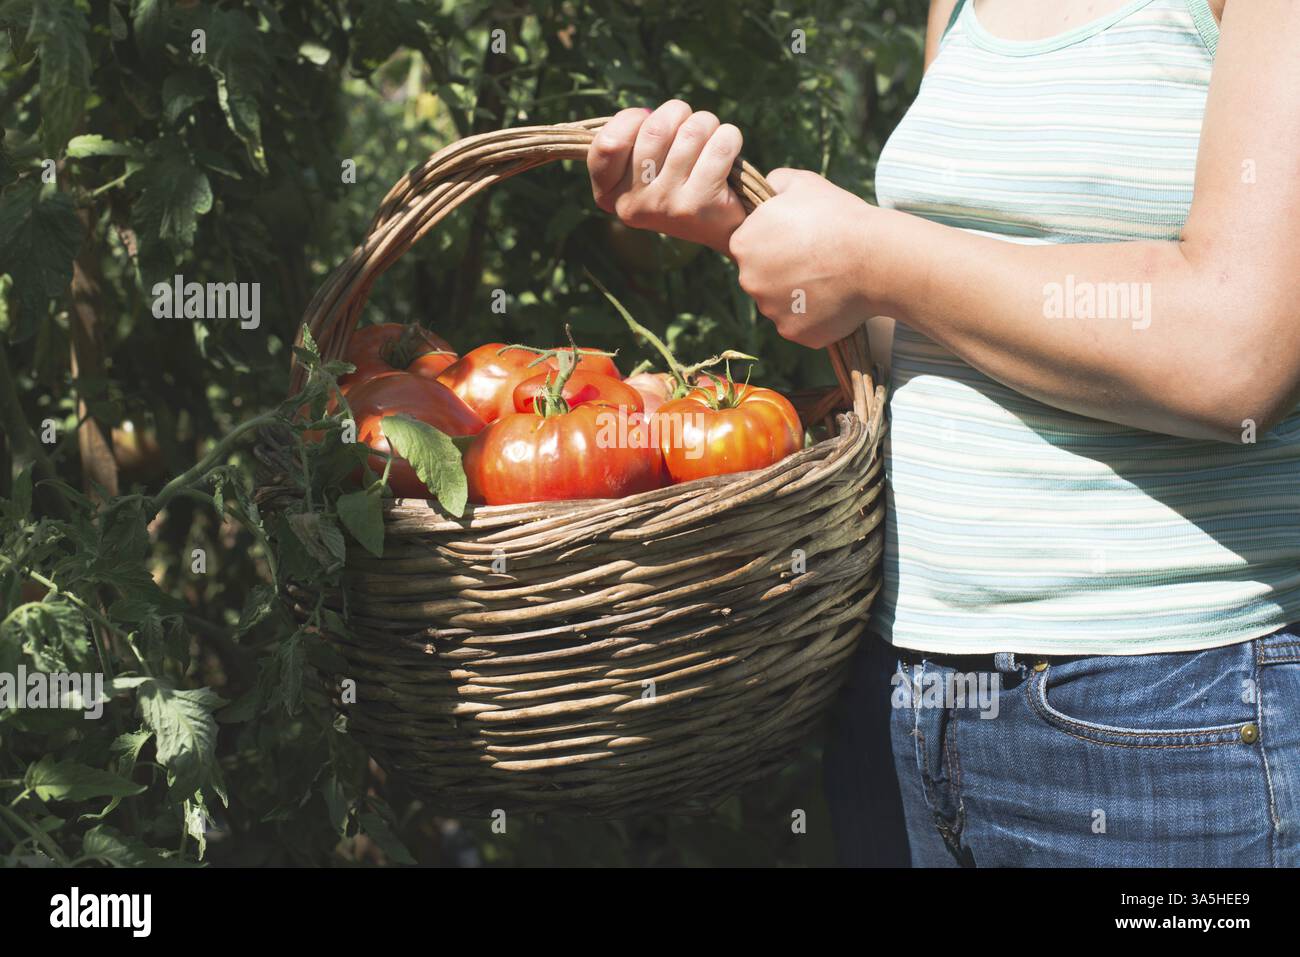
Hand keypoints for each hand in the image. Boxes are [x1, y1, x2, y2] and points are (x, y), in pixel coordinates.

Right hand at [587, 100, 746, 252]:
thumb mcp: (641, 165)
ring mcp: (664, 206)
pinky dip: (730, 137)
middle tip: (688, 130)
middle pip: (655, 128)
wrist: (719, 227)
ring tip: (709, 141)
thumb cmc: (677, 182)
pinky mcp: (698, 205)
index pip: (609, 141)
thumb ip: (631, 138)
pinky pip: (720, 145)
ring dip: (707, 124)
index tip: (648, 126)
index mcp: (610, 195)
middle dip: (678, 115)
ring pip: (691, 132)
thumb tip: (646, 114)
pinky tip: (728, 151)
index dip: (632, 120)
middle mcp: (633, 204)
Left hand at [728, 168, 877, 348]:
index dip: (775, 242)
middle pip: (761, 277)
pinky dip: (814, 316)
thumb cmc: (838, 216)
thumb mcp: (802, 184)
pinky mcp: (793, 332)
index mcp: (743, 244)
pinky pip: (800, 324)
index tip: (799, 239)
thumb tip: (768, 187)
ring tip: (829, 279)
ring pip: (780, 303)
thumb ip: (775, 182)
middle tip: (815, 260)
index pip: (750, 246)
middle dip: (782, 270)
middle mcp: (749, 280)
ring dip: (798, 295)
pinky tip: (835, 300)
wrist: (874, 257)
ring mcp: (770, 310)